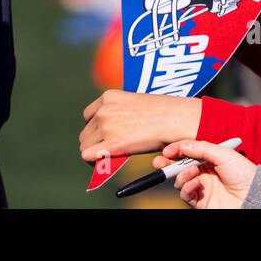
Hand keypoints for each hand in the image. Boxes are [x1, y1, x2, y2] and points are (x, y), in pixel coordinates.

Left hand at [80, 90, 202, 161]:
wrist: (175, 119)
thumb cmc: (162, 112)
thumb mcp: (135, 103)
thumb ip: (119, 113)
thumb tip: (111, 131)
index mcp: (108, 96)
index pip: (88, 115)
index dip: (95, 127)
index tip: (104, 135)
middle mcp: (103, 110)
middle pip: (85, 132)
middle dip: (95, 142)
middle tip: (108, 150)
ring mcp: (106, 126)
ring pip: (85, 146)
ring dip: (94, 152)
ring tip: (108, 157)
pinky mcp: (111, 144)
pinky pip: (87, 155)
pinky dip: (93, 161)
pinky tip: (104, 163)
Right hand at [152, 140, 256, 208]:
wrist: (252, 195)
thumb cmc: (243, 173)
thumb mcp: (223, 153)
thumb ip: (201, 148)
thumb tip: (182, 146)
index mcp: (210, 158)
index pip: (188, 152)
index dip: (176, 150)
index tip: (167, 150)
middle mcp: (204, 172)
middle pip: (179, 167)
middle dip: (168, 164)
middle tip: (160, 162)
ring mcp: (202, 187)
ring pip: (180, 180)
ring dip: (181, 174)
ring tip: (193, 171)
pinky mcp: (201, 202)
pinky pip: (185, 194)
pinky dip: (187, 187)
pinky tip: (197, 183)